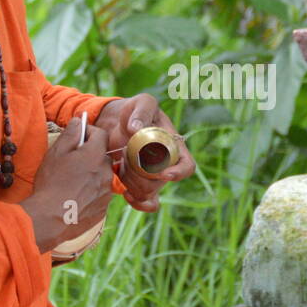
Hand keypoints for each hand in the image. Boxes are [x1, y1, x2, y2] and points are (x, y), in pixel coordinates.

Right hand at [19, 117, 115, 253]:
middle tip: (71, 160)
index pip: (101, 134)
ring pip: (101, 176)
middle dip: (90, 154)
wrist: (50, 219)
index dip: (90, 132)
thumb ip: (71, 133)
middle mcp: (106, 172)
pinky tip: (74, 196)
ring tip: (71, 181)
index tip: (78, 136)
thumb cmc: (51, 183)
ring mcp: (106, 192)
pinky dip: (90, 191)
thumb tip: (79, 120)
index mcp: (96, 155)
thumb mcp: (56, 152)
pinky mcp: (103, 208)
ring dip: (90, 174)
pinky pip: (99, 193)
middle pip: (102, 156)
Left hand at [95, 94, 195, 211]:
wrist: (119, 124)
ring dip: (130, 179)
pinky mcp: (141, 185)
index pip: (187, 167)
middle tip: (125, 151)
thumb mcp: (141, 102)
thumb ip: (142, 110)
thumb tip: (135, 129)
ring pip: (147, 192)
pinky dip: (136, 202)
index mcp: (175, 147)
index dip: (178, 173)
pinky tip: (124, 192)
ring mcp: (155, 178)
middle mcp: (168, 166)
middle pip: (160, 183)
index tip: (163, 173)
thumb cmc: (135, 112)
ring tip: (121, 160)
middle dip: (139, 170)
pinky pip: (146, 203)